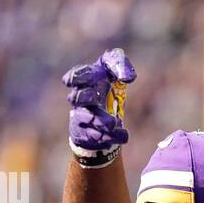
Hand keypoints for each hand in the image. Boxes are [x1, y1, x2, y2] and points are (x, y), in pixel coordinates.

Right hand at [63, 48, 136, 162]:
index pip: (76, 76)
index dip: (77, 76)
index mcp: (85, 82)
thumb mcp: (112, 70)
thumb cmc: (107, 86)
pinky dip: (113, 136)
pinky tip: (124, 135)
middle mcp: (81, 100)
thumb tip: (127, 77)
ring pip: (86, 120)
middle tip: (94, 96)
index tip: (84, 77)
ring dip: (99, 121)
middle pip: (77, 98)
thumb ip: (119, 64)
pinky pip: (99, 138)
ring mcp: (83, 118)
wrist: (106, 117)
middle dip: (84, 97)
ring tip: (113, 123)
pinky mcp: (89, 135)